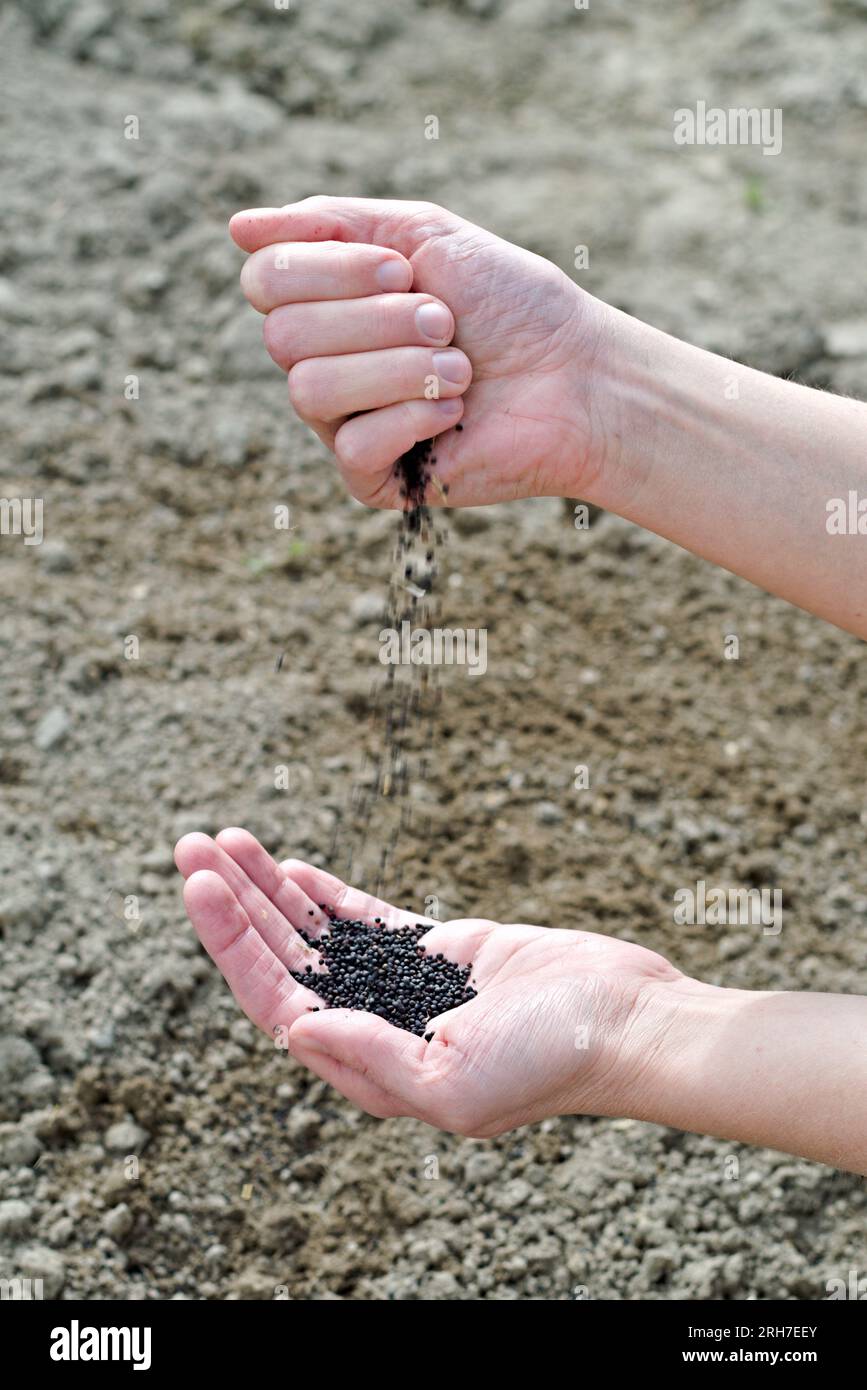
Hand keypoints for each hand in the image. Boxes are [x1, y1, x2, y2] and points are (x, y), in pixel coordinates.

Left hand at [174, 828, 681, 1136]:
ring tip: (223, 840)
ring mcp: (403, 985)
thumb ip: (373, 1056)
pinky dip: (325, 894)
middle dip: (234, 904)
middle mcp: (376, 1027)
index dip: (233, 945)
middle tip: (191, 845)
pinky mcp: (437, 950)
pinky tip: (288, 866)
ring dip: (268, 889)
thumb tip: (291, 1026)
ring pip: (316, 933)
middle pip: (283, 960)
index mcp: (370, 1069)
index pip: (277, 1003)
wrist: (627, 1023)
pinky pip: (365, 919)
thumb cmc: (554, 1062)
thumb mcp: (457, 1083)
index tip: (202, 887)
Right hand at [229, 196, 608, 509]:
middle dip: (375, 319)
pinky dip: (411, 419)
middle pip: (282, 335)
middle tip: (445, 321)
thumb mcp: (425, 235)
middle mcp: (327, 363)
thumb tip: (236, 228)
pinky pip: (351, 448)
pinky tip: (456, 414)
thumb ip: (332, 222)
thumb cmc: (512, 304)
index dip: (328, 270)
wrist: (577, 376)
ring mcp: (346, 424)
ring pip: (309, 390)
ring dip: (400, 368)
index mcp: (330, 305)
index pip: (266, 281)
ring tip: (460, 369)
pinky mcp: (376, 480)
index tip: (406, 271)